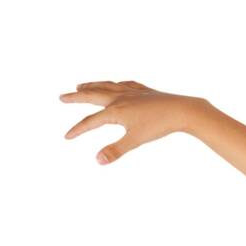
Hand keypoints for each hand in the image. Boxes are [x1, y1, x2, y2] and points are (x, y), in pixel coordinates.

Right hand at [59, 80, 205, 164]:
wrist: (183, 110)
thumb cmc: (159, 125)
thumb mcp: (136, 140)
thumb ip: (116, 150)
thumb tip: (97, 161)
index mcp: (115, 110)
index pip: (91, 121)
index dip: (78, 130)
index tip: (67, 137)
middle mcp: (120, 97)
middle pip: (92, 95)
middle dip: (76, 97)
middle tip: (62, 97)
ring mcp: (132, 92)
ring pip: (106, 86)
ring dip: (92, 86)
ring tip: (81, 85)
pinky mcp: (145, 90)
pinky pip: (125, 84)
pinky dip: (116, 84)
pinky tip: (117, 85)